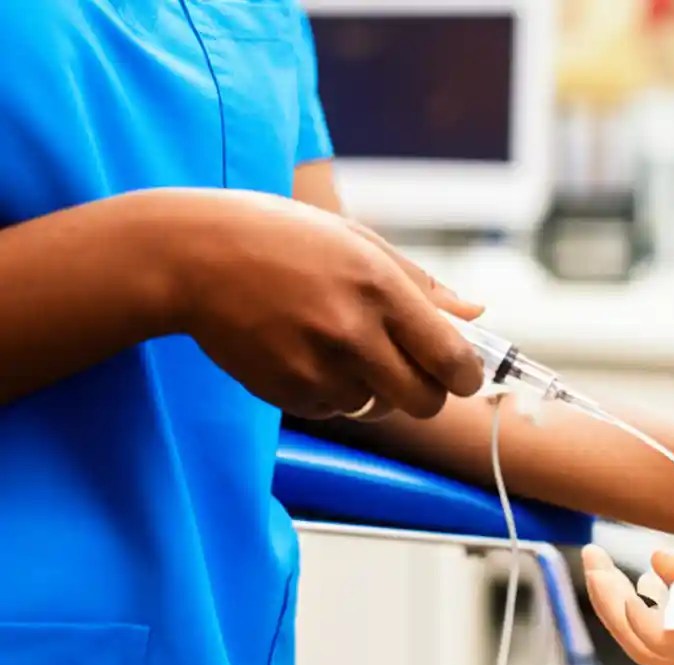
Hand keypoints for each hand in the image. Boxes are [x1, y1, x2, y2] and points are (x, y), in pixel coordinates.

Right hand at [164, 189, 484, 420]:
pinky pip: (333, 410)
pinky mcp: (286, 391)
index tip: (461, 374)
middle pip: (426, 402)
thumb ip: (421, 285)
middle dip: (427, 393)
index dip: (467, 376)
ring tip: (338, 345)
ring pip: (377, 408)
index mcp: (381, 288)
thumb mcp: (357, 241)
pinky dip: (330, 392)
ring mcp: (318, 367)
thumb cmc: (280, 239)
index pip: (453, 360)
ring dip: (372, 389)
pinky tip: (304, 352)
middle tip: (411, 371)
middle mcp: (353, 332)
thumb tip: (476, 314)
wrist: (190, 257)